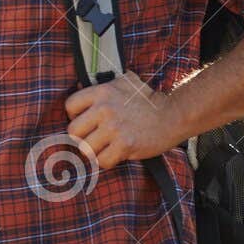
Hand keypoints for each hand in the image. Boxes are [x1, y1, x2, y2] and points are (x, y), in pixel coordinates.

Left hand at [63, 72, 181, 169]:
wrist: (173, 114)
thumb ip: (101, 85)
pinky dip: (106, 161)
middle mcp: (105, 109)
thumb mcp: (123, 82)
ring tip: (104, 147)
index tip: (85, 121)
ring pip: (85, 149)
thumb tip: (78, 83)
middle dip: (81, 137)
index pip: (70, 106)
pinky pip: (102, 161)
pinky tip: (115, 154)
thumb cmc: (147, 100)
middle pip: (73, 131)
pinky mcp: (125, 145)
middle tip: (92, 138)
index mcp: (102, 92)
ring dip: (94, 151)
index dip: (74, 116)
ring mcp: (114, 128)